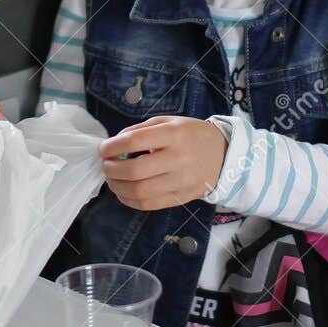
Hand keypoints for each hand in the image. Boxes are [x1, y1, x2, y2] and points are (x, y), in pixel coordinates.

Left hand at [98, 116, 226, 211]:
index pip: (134, 141)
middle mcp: (178, 159)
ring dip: (117, 187)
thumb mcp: (169, 121)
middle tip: (106, 165)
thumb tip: (114, 144)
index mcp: (174, 134)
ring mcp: (181, 181)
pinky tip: (124, 191)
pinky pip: (149, 204)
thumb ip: (141, 130)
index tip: (103, 149)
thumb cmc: (191, 135)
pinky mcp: (181, 198)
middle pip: (135, 171)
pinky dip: (129, 200)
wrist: (224, 154)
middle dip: (111, 169)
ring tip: (112, 179)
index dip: (112, 146)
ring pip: (140, 192)